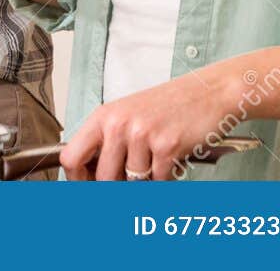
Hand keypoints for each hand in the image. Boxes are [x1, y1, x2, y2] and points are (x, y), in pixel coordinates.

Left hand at [58, 70, 237, 180]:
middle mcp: (118, 124)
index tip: (88, 186)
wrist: (208, 92)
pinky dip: (167, 177)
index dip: (77, 179)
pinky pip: (159, 181)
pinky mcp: (166, 146)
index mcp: (104, 116)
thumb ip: (108, 142)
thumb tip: (92, 177)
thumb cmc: (170, 105)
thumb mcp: (128, 115)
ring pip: (134, 183)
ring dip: (148, 179)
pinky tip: (172, 158)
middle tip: (135, 177)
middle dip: (119, 186)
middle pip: (103, 179)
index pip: (70, 157)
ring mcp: (141, 135)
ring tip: (157, 159)